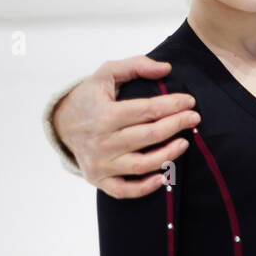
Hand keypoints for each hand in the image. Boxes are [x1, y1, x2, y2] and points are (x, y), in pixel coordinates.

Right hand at [52, 56, 199, 198]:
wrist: (61, 124)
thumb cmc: (90, 97)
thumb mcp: (107, 73)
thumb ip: (136, 66)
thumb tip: (166, 68)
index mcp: (104, 115)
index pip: (146, 110)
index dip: (172, 105)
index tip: (189, 101)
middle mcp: (101, 142)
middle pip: (148, 136)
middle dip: (176, 126)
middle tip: (194, 118)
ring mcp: (100, 163)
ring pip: (141, 165)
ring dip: (168, 155)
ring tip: (185, 143)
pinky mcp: (98, 179)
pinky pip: (124, 190)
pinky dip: (145, 187)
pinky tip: (163, 177)